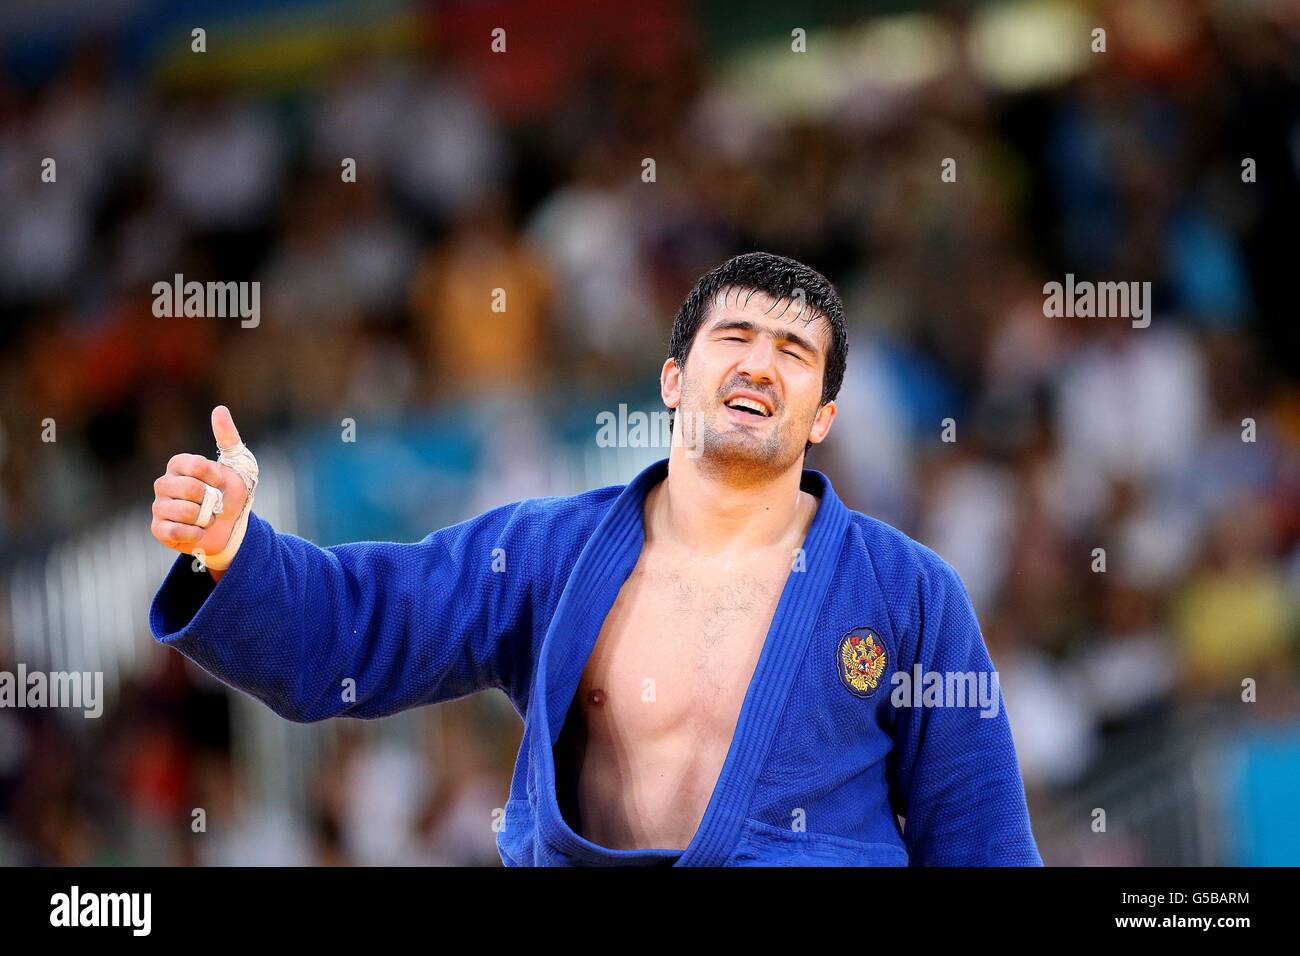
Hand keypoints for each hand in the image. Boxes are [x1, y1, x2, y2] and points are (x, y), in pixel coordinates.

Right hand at [150, 405, 249, 580]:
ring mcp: (159, 506)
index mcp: (179, 465)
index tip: (222, 482)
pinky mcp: (158, 529)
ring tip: (206, 518)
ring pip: (185, 511)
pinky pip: (174, 531)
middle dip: (212, 499)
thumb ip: (228, 437)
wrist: (232, 528)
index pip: (196, 465)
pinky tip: (198, 532)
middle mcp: (164, 483)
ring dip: (205, 518)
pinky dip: (194, 534)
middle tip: (214, 504)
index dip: (215, 477)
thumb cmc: (231, 494)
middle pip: (191, 489)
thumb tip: (220, 409)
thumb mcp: (237, 464)